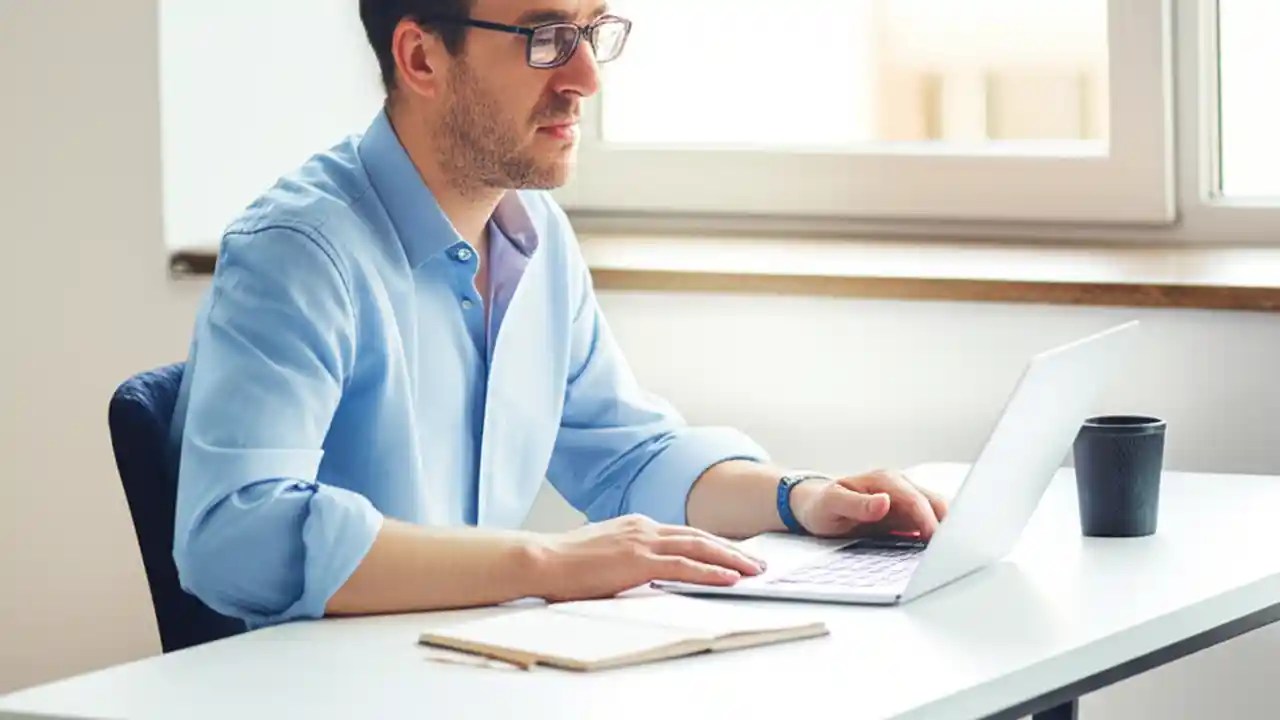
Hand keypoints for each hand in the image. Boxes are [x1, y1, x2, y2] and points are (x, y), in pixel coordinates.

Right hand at [532, 515, 765, 601]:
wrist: (542, 559)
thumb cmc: (564, 562)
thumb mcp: (603, 551)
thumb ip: (627, 555)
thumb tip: (641, 569)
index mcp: (637, 525)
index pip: (685, 533)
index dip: (713, 543)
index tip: (734, 553)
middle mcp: (644, 527)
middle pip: (700, 536)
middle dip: (732, 549)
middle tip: (757, 562)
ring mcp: (642, 541)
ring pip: (699, 546)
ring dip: (731, 559)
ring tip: (754, 571)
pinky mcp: (638, 561)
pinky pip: (684, 565)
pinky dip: (710, 570)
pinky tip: (729, 578)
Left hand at [791, 469, 948, 539]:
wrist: (816, 506)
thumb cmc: (822, 505)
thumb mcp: (832, 505)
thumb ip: (857, 504)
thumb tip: (885, 502)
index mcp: (884, 480)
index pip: (915, 499)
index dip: (927, 520)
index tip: (936, 540)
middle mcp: (899, 486)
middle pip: (934, 503)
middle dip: (946, 525)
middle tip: (949, 552)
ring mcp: (905, 500)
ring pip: (937, 511)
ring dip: (945, 529)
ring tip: (948, 553)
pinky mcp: (906, 515)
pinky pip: (929, 522)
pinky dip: (937, 534)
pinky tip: (938, 551)